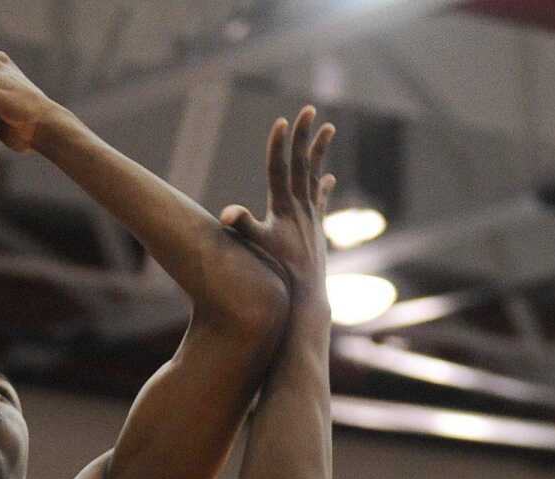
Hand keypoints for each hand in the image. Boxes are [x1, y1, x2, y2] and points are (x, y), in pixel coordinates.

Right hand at [219, 107, 335, 301]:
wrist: (307, 293)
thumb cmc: (279, 271)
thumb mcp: (258, 246)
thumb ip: (242, 227)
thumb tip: (225, 215)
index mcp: (284, 207)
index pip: (279, 168)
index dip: (279, 145)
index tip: (281, 121)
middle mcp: (301, 207)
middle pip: (302, 163)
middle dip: (303, 135)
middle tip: (308, 109)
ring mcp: (311, 215)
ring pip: (315, 174)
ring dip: (319, 151)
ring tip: (328, 128)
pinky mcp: (316, 227)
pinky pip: (320, 199)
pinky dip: (323, 185)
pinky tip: (329, 176)